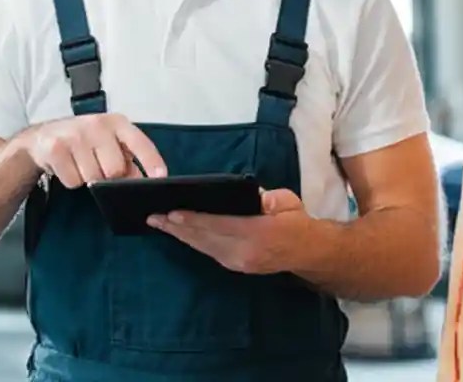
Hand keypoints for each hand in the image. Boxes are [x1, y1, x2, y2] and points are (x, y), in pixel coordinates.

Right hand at [19, 113, 166, 188]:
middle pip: (115, 169)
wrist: (42, 137)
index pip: (139, 142)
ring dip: (87, 179)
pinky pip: (73, 181)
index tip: (161, 176)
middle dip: (108, 177)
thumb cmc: (83, 141)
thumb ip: (128, 160)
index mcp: (117, 123)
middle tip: (98, 167)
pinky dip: (71, 180)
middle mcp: (97, 124)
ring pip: (93, 178)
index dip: (151, 160)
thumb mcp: (108, 143)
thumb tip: (144, 182)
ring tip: (80, 165)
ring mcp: (75, 135)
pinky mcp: (56, 148)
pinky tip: (67, 166)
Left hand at [148, 187, 309, 274]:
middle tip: (153, 217)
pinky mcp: (236, 266)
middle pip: (204, 239)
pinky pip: (208, 252)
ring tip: (159, 224)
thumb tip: (252, 196)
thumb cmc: (297, 222)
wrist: (308, 252)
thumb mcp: (288, 203)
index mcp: (258, 234)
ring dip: (180, 236)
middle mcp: (244, 252)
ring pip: (203, 247)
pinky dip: (192, 241)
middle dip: (177, 228)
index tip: (172, 214)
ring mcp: (239, 262)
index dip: (194, 220)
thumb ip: (270, 200)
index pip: (219, 226)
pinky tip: (179, 233)